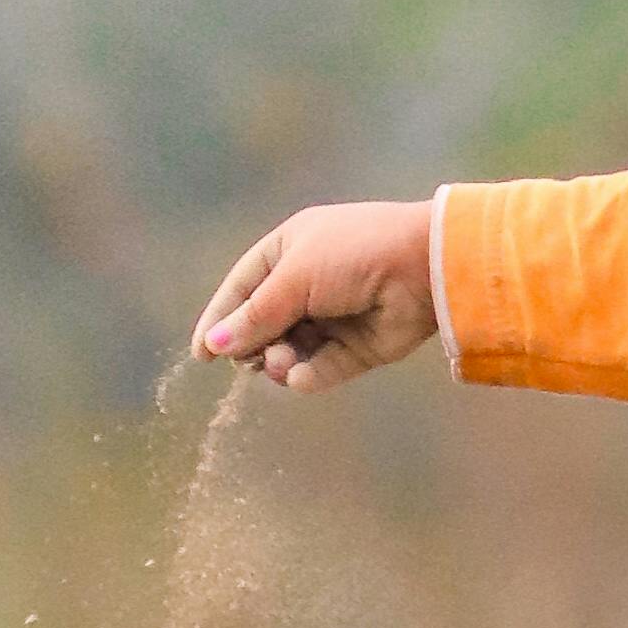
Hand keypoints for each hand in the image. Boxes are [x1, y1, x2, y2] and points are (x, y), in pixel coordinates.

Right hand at [194, 201, 438, 391]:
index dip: (220, 321)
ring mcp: (335, 317)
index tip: (202, 355)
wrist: (425, 266)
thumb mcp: (294, 277)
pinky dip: (310, 376)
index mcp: (289, 251)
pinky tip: (302, 376)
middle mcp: (309, 284)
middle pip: (264, 325)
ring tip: (282, 363)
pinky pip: (324, 368)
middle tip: (252, 359)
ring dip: (281, 362)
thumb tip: (215, 345)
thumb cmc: (353, 255)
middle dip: (254, 346)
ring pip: (292, 351)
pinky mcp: (359, 348)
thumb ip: (255, 315)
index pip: (242, 289)